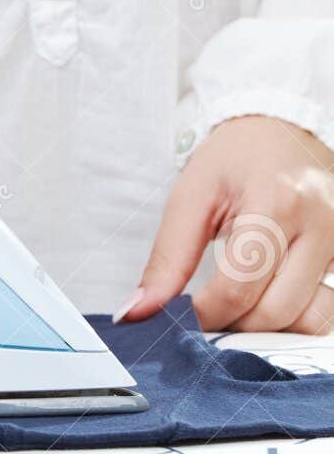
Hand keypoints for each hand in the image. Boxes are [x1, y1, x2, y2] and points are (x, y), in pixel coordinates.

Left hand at [116, 116, 333, 333]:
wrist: (280, 126)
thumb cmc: (234, 157)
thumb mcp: (191, 197)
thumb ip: (167, 260)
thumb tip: (139, 312)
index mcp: (277, 202)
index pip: (238, 288)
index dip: (203, 314)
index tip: (181, 315)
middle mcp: (321, 224)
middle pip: (276, 312)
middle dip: (233, 324)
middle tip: (207, 312)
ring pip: (311, 320)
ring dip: (269, 327)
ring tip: (240, 303)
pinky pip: (328, 308)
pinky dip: (295, 315)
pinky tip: (268, 295)